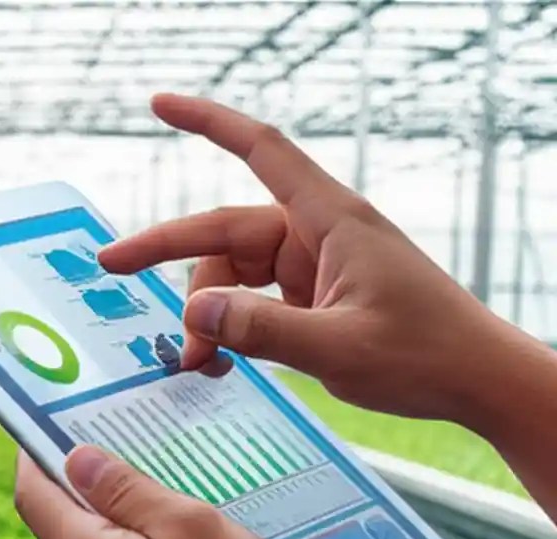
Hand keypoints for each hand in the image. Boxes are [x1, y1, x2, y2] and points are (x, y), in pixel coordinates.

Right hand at [100, 94, 531, 425]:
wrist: (478, 383)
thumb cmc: (427, 355)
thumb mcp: (337, 349)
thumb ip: (262, 330)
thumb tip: (194, 312)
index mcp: (329, 222)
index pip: (261, 152)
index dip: (208, 123)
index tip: (159, 105)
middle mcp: (316, 235)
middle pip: (224, 231)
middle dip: (167, 253)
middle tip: (111, 270)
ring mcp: (314, 266)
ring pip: (231, 274)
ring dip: (205, 313)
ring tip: (197, 363)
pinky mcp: (314, 297)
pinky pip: (253, 300)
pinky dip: (229, 327)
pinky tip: (221, 363)